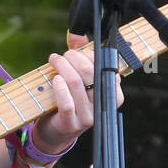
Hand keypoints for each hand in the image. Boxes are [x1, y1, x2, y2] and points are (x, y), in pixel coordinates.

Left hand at [29, 33, 123, 152]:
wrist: (57, 131)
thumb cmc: (70, 101)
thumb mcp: (79, 81)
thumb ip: (80, 59)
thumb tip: (76, 35)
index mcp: (113, 95)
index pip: (106, 68)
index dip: (90, 55)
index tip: (78, 51)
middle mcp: (102, 106)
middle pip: (90, 72)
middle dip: (74, 57)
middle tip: (63, 55)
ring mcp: (87, 117)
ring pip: (76, 83)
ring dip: (62, 66)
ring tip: (54, 60)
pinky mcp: (71, 124)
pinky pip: (67, 102)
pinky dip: (59, 87)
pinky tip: (55, 78)